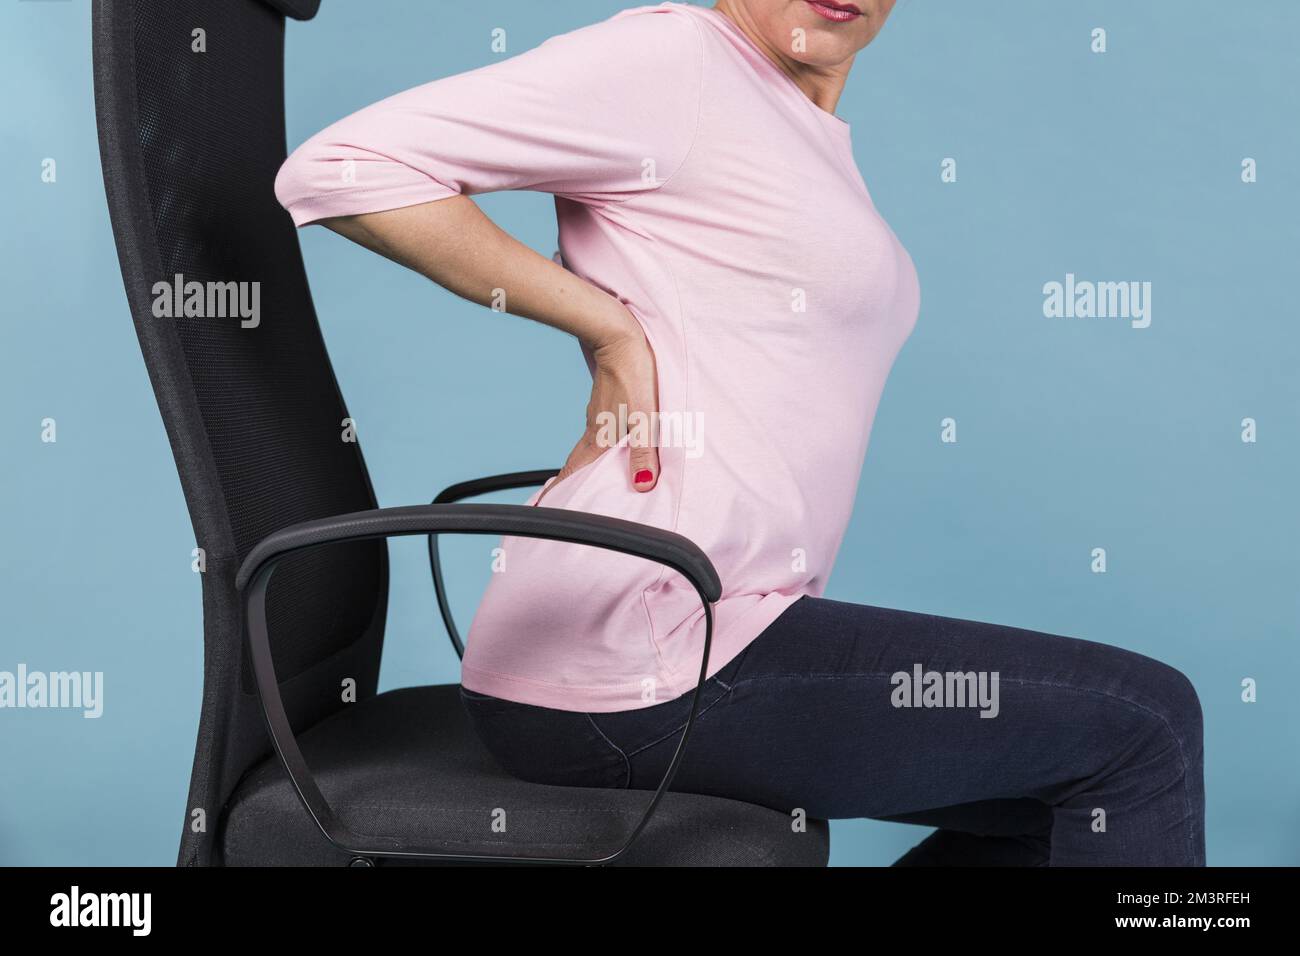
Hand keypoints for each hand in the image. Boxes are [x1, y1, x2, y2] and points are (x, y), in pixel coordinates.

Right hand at [557, 305, 659, 491]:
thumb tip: (641, 486)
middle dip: (568, 481)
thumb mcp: (645, 419)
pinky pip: (598, 429)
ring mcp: (598, 412)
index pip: (573, 472)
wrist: (619, 335)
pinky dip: (597, 444)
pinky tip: (607, 442)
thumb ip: (643, 453)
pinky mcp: (606, 399)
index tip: (543, 505)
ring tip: (585, 476)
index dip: (558, 490)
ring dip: (584, 462)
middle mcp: (594, 428)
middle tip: (559, 496)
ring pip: (588, 445)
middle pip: (577, 461)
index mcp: (600, 438)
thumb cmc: (634, 375)